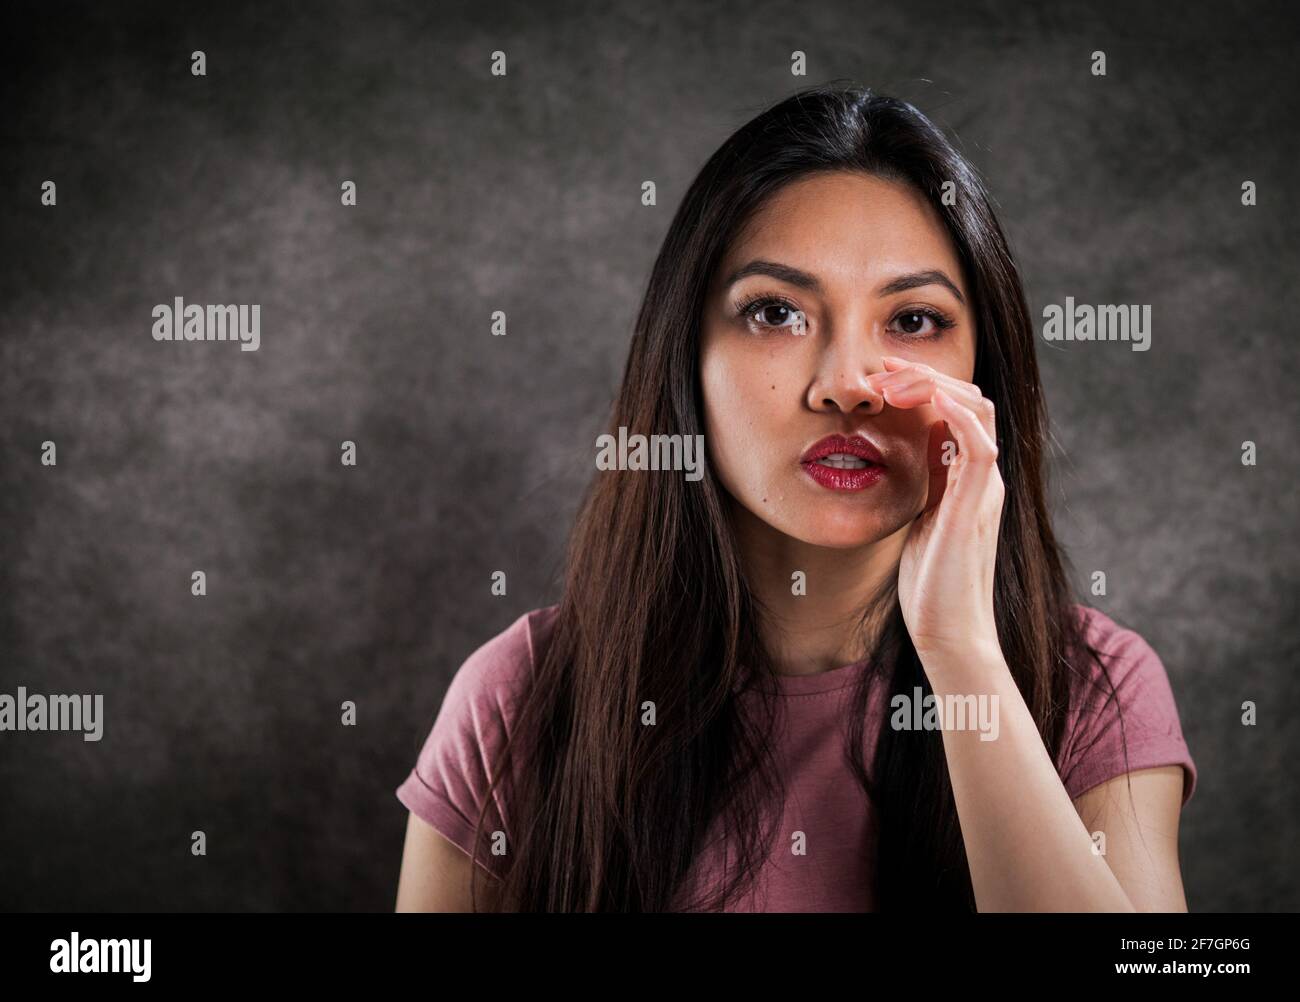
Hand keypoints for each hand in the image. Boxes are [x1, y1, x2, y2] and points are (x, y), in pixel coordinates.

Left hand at [866, 356, 1004, 668]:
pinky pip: (979, 446)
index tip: (881, 374)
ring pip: (978, 411)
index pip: (957, 410)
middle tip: (881, 369)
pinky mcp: (976, 506)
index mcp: (968, 478)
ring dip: (935, 386)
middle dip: (926, 376)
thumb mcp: (921, 518)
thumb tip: (903, 454)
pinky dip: (957, 415)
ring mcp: (984, 489)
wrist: (949, 630)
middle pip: (970, 400)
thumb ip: (924, 485)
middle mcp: (982, 477)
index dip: (923, 384)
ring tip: (892, 381)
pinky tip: (927, 400)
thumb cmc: (931, 583)